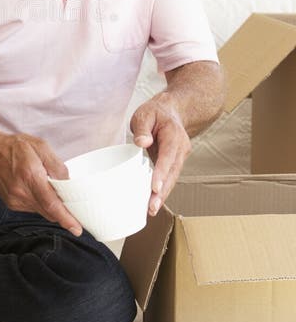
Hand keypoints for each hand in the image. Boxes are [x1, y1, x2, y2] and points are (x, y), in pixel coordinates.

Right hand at [0, 127, 82, 236]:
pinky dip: (40, 203)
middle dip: (63, 212)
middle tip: (72, 205)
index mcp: (30, 175)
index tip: (76, 229)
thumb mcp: (40, 146)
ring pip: (42, 211)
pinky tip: (37, 189)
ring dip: (51, 205)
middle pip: (49, 211)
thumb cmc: (15, 147)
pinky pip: (33, 208)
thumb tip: (68, 182)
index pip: (51, 203)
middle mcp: (21, 191)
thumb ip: (56, 166)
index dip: (65, 218)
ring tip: (48, 187)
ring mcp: (15, 200)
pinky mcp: (12, 204)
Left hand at [130, 92, 191, 215]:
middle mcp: (180, 150)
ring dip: (162, 195)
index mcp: (174, 136)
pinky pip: (168, 178)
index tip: (154, 187)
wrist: (171, 112)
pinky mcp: (173, 164)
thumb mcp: (145, 114)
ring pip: (172, 179)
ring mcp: (179, 158)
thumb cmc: (156, 113)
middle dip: (162, 191)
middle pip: (172, 173)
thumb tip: (142, 142)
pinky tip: (152, 203)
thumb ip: (142, 128)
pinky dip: (162, 190)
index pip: (168, 157)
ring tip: (151, 210)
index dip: (161, 173)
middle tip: (151, 207)